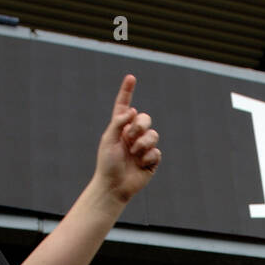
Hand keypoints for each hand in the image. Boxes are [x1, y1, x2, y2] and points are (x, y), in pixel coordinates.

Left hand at [94, 75, 160, 203]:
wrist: (114, 186)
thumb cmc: (107, 163)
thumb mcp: (108, 139)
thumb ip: (118, 122)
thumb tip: (133, 110)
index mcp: (120, 128)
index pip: (124, 106)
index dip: (127, 92)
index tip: (131, 78)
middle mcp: (132, 135)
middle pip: (145, 119)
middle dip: (140, 126)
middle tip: (130, 138)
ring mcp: (143, 147)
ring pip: (153, 135)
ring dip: (143, 143)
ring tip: (134, 154)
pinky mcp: (151, 159)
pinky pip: (156, 151)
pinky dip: (147, 157)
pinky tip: (140, 164)